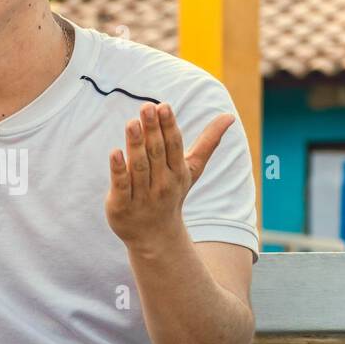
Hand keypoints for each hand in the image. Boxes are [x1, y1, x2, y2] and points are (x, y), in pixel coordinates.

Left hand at [105, 103, 236, 249]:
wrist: (155, 236)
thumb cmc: (171, 193)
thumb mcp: (191, 169)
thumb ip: (208, 142)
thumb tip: (229, 116)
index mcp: (178, 172)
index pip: (174, 146)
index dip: (168, 126)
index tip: (163, 106)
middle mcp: (162, 183)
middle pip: (157, 153)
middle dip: (153, 130)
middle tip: (147, 107)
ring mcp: (142, 195)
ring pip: (139, 167)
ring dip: (136, 144)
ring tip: (132, 123)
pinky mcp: (122, 205)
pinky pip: (121, 185)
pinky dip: (119, 170)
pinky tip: (115, 153)